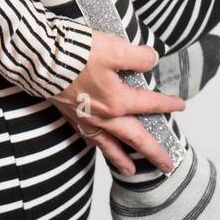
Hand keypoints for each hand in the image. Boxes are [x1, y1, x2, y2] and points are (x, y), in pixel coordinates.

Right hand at [52, 31, 184, 174]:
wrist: (38, 57)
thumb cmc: (75, 52)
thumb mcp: (113, 47)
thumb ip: (138, 56)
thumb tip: (152, 59)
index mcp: (117, 100)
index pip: (149, 104)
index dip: (167, 104)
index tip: (181, 105)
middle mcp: (103, 116)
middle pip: (134, 137)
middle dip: (152, 152)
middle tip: (167, 167)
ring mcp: (85, 118)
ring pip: (108, 144)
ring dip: (121, 158)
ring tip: (131, 172)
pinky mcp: (69, 113)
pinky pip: (87, 137)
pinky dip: (97, 145)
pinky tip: (98, 146)